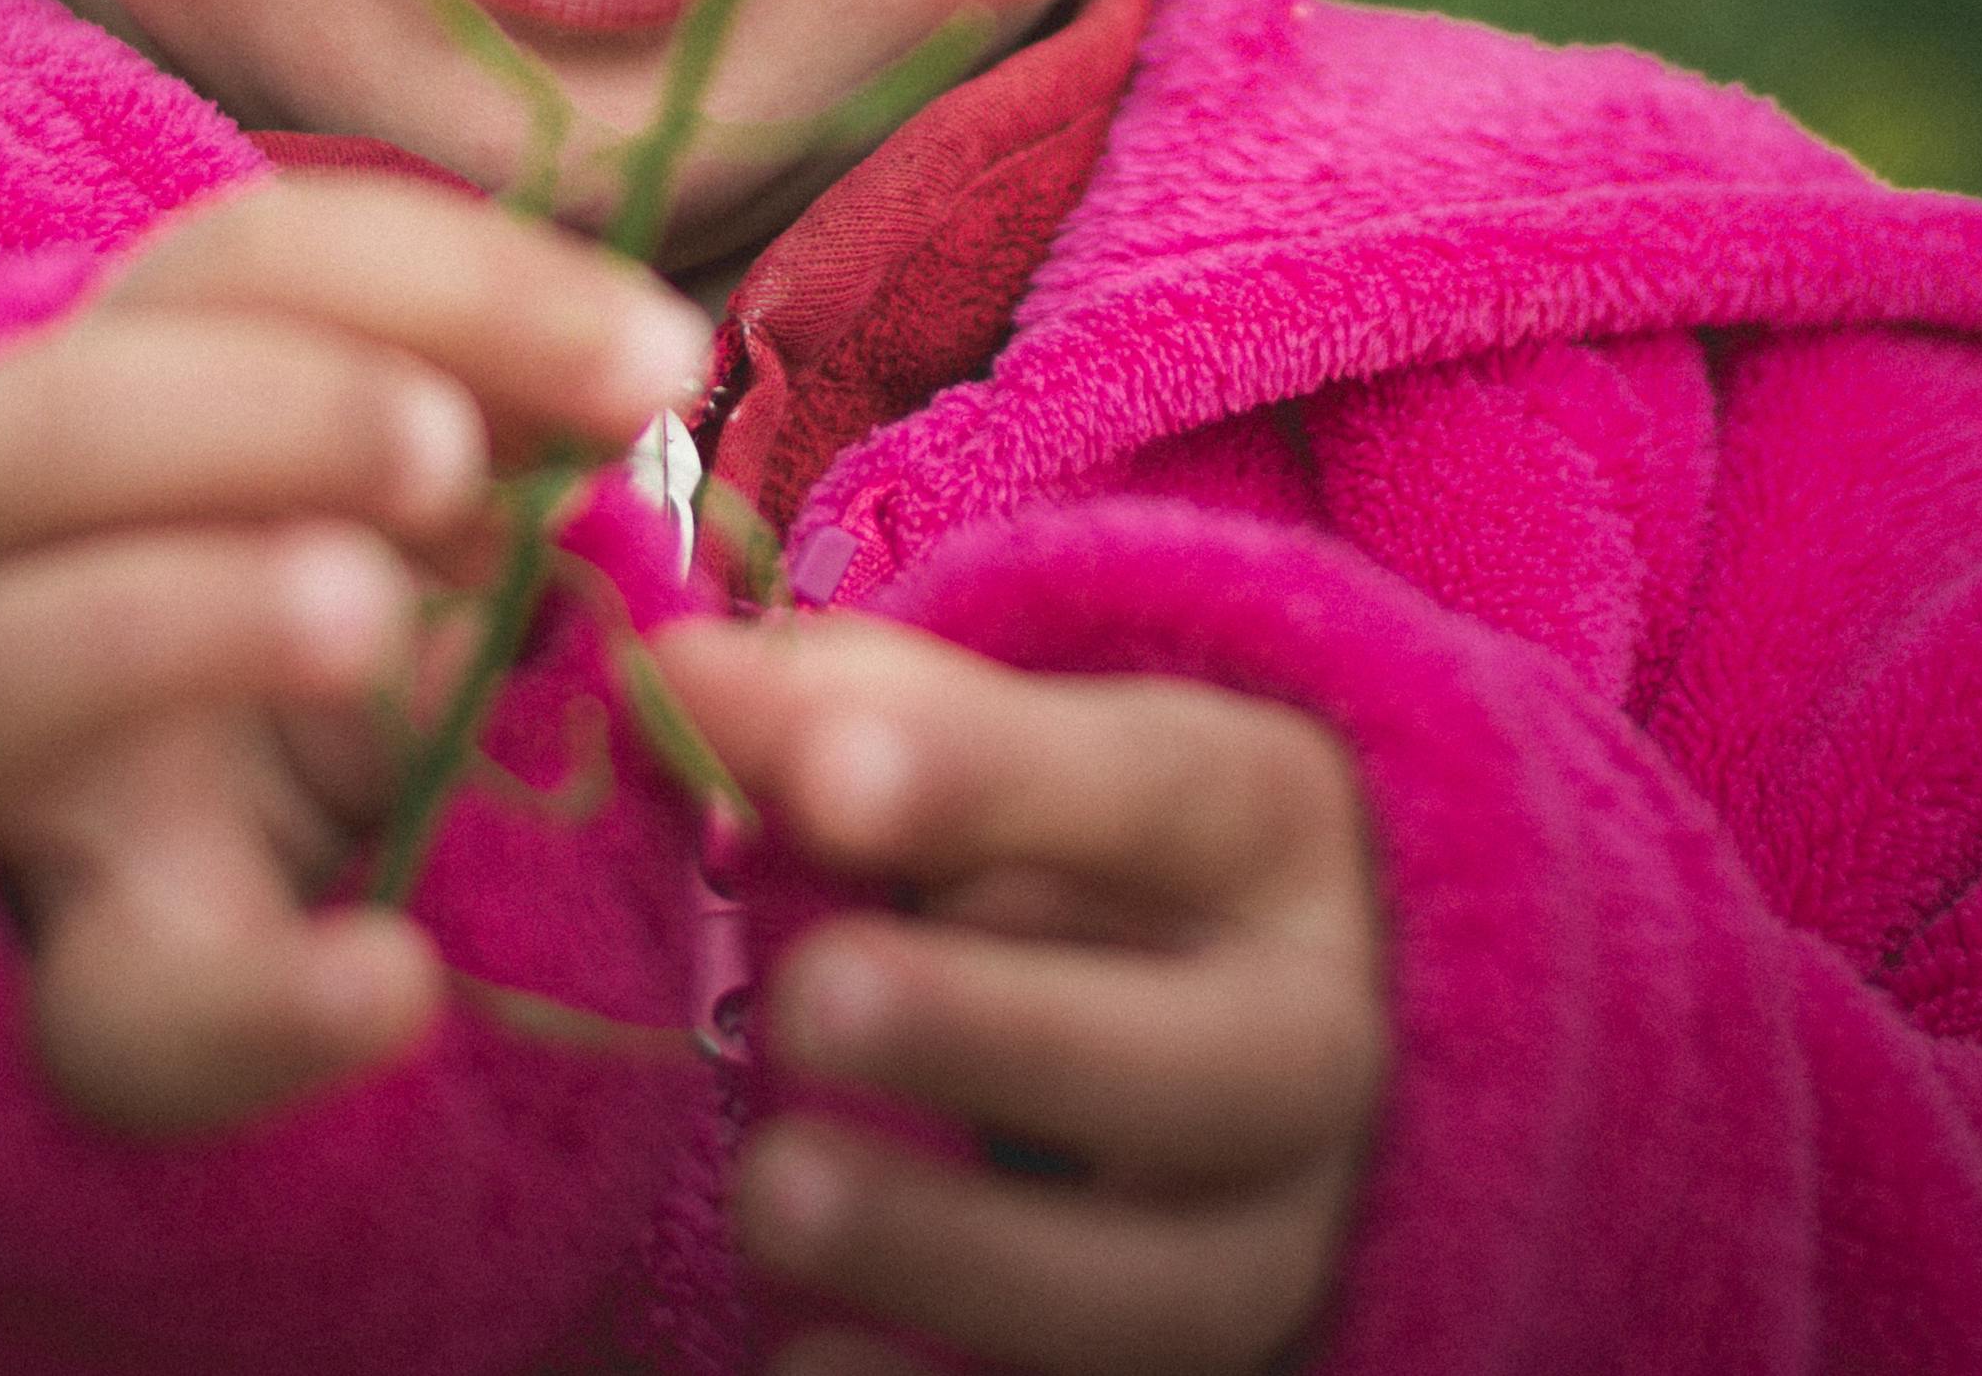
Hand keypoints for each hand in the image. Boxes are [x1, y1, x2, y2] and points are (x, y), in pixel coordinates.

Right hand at [0, 172, 711, 1135]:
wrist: (238, 919)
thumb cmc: (354, 649)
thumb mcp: (430, 521)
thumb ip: (504, 434)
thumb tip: (630, 372)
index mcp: (125, 407)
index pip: (236, 274)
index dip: (441, 280)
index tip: (657, 358)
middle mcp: (12, 576)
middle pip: (14, 440)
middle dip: (251, 413)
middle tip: (449, 458)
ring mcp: (7, 795)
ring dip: (172, 619)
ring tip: (369, 625)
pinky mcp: (65, 1000)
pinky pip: (97, 1012)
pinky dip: (249, 1002)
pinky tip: (392, 984)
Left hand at [653, 616, 1386, 1375]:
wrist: (1271, 1034)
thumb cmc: (1079, 858)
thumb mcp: (1003, 755)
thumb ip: (842, 713)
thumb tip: (668, 675)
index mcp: (1269, 830)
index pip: (1155, 787)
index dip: (990, 779)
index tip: (825, 781)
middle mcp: (1313, 1040)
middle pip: (1204, 1056)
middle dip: (1000, 1032)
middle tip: (811, 1001)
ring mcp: (1279, 1232)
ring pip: (1176, 1283)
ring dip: (963, 1247)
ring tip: (778, 1195)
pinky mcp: (1220, 1370)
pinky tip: (804, 1359)